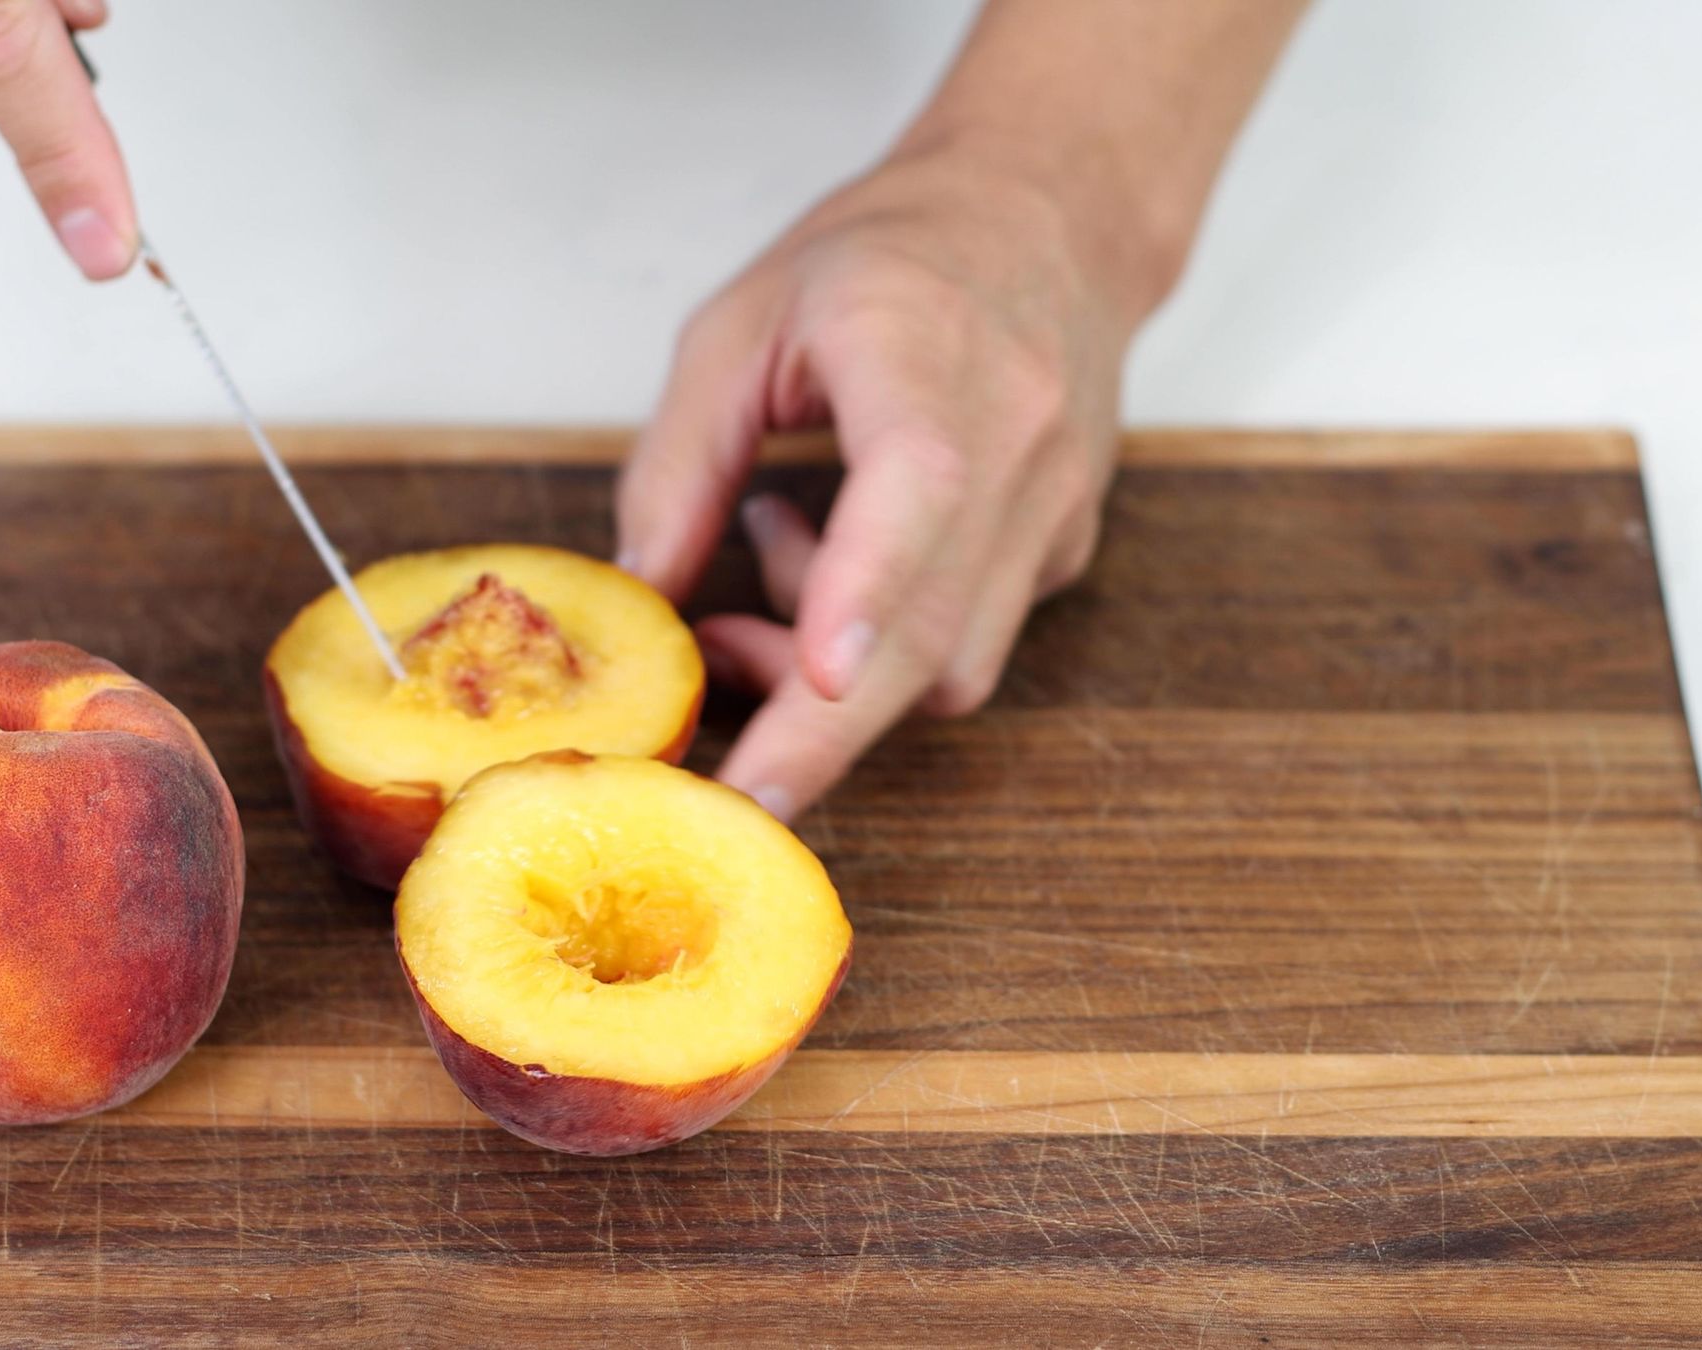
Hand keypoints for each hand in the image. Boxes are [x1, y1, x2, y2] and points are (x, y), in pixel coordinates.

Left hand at [615, 136, 1146, 821]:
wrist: (1052, 216)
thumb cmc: (887, 259)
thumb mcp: (740, 323)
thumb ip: (681, 458)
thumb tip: (639, 586)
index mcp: (925, 351)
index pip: (919, 484)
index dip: (865, 588)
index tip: (817, 676)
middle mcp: (1015, 436)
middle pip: (936, 624)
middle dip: (826, 731)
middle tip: (733, 793)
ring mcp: (1054, 504)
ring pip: (954, 660)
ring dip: (837, 673)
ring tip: (764, 557)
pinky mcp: (1062, 552)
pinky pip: (969, 644)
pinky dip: (883, 645)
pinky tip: (834, 562)